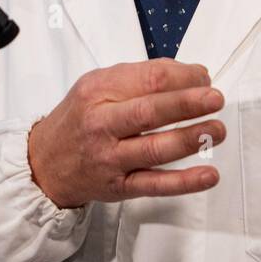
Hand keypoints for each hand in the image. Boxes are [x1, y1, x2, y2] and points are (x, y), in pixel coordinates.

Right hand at [27, 59, 225, 208]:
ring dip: (191, 139)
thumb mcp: (97, 84)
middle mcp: (102, 124)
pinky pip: (154, 185)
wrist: (44, 163)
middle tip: (215, 99)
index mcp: (98, 92)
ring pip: (155, 149)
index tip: (204, 78)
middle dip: (187, 103)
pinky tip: (208, 175)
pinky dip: (184, 182)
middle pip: (149, 111)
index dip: (183, 77)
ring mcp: (110, 158)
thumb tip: (190, 74)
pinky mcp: (118, 187)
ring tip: (217, 130)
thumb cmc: (80, 118)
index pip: (147, 79)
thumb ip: (139, 77)